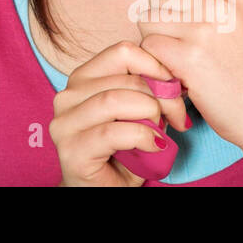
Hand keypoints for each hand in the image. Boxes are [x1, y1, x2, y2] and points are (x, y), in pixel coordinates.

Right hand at [50, 40, 190, 185]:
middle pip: (124, 79)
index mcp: (82, 79)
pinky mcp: (71, 150)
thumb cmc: (123, 151)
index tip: (174, 84)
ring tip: (161, 133)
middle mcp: (66, 96)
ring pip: (114, 100)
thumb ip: (146, 91)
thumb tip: (174, 80)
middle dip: (161, 97)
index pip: (121, 51)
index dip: (154, 64)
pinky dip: (142, 137)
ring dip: (149, 115)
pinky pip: (113, 132)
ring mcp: (64, 123)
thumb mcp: (137, 112)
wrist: (103, 190)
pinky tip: (153, 147)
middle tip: (178, 116)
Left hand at [136, 0, 242, 152]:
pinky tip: (179, 72)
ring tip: (180, 57)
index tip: (177, 2)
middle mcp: (221, 6)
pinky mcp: (189, 58)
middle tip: (181, 41)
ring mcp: (204, 31)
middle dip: (160, 19)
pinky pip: (150, 45)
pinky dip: (158, 62)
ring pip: (148, 19)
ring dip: (156, 41)